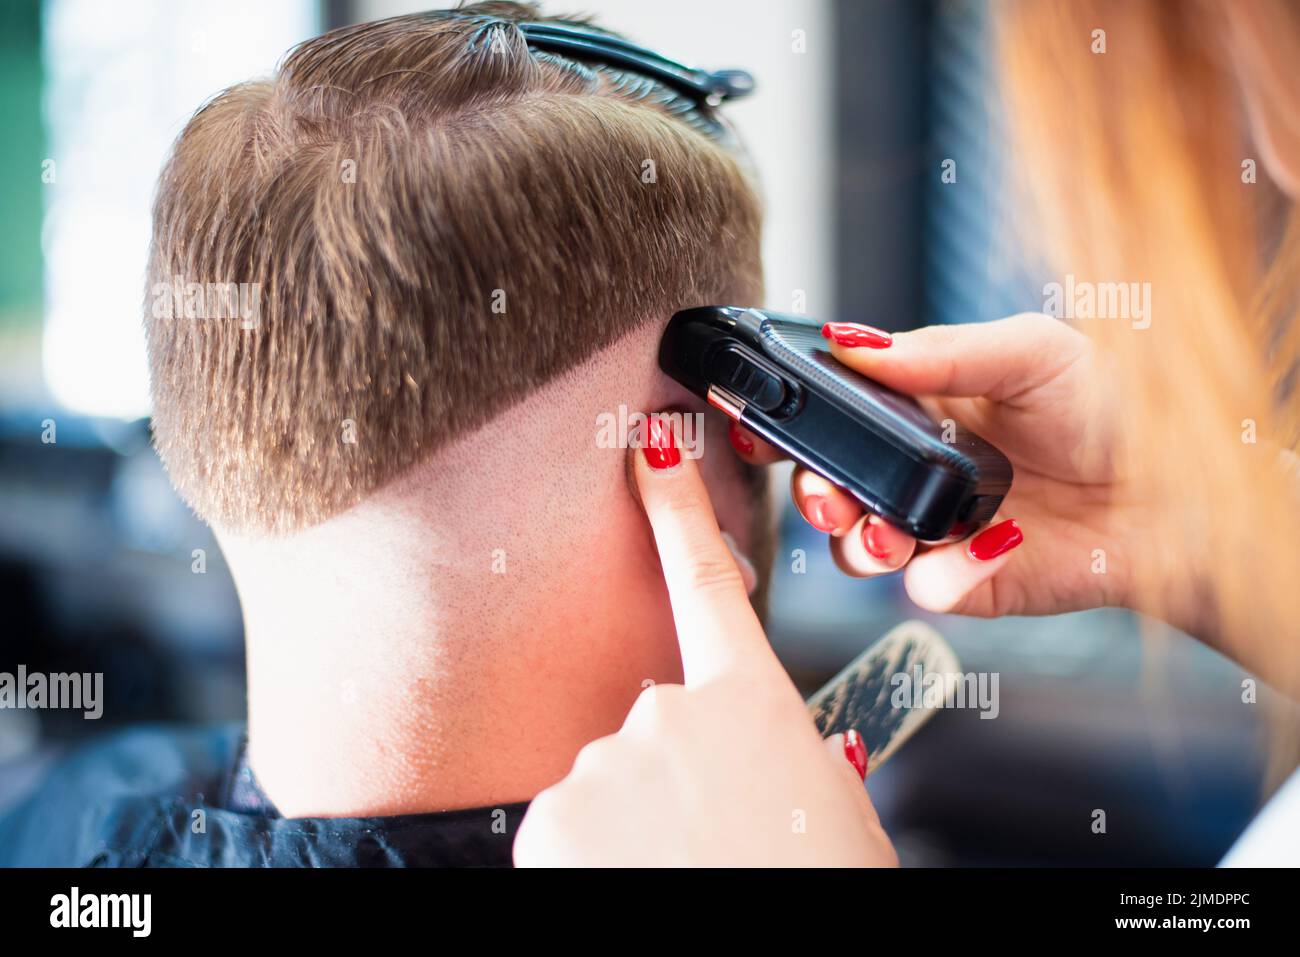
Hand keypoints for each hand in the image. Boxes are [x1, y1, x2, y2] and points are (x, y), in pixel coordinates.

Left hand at [513, 416, 896, 866]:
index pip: (710, 578)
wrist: (783, 953)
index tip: (650, 442)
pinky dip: (592, 855)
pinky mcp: (552, 817)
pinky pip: (567, 825)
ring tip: (678, 867)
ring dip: (631, 822)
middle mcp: (670, 713)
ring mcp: (606, 761)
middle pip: (650, 721)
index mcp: (751, 702)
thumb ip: (795, 758)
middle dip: (669, 772)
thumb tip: (801, 745)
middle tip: (710, 834)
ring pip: (606, 780)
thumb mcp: (834, 813)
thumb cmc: (814, 882)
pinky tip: (634, 877)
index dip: (676, 504)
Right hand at [735, 312, 1141, 617]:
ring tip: (885, 534)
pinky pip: (925, 590)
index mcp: (921, 411)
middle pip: (829, 488)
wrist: (1184, 494)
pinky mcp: (968, 584)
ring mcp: (938, 533)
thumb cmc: (1114, 411)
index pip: (834, 419)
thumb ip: (938, 350)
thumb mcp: (1029, 355)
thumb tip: (852, 338)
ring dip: (856, 543)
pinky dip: (938, 578)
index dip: (790, 423)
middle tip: (825, 495)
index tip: (759, 424)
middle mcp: (917, 475)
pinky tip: (982, 549)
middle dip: (810, 493)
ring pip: (860, 547)